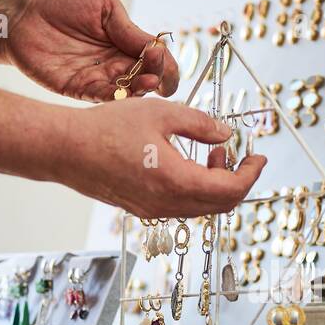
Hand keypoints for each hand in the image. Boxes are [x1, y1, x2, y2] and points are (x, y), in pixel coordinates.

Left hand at [5, 0, 178, 100]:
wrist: (24, 19)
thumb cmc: (62, 6)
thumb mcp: (103, 7)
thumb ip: (128, 28)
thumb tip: (155, 46)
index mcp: (127, 45)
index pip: (157, 60)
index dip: (165, 62)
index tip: (162, 57)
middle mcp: (118, 65)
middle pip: (148, 79)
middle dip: (157, 77)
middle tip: (156, 72)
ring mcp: (101, 79)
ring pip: (129, 93)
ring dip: (141, 90)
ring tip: (147, 83)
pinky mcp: (81, 90)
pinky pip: (104, 98)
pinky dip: (116, 98)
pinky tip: (124, 91)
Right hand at [62, 99, 266, 217]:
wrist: (65, 150)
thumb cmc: (107, 128)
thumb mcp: (161, 113)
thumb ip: (201, 124)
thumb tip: (227, 135)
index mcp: (178, 182)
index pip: (231, 189)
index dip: (251, 174)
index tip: (259, 156)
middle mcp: (168, 205)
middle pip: (221, 204)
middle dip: (237, 179)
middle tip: (238, 153)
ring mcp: (154, 211)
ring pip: (202, 207)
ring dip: (215, 183)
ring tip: (210, 150)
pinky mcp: (142, 209)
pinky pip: (182, 206)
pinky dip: (195, 188)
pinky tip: (187, 161)